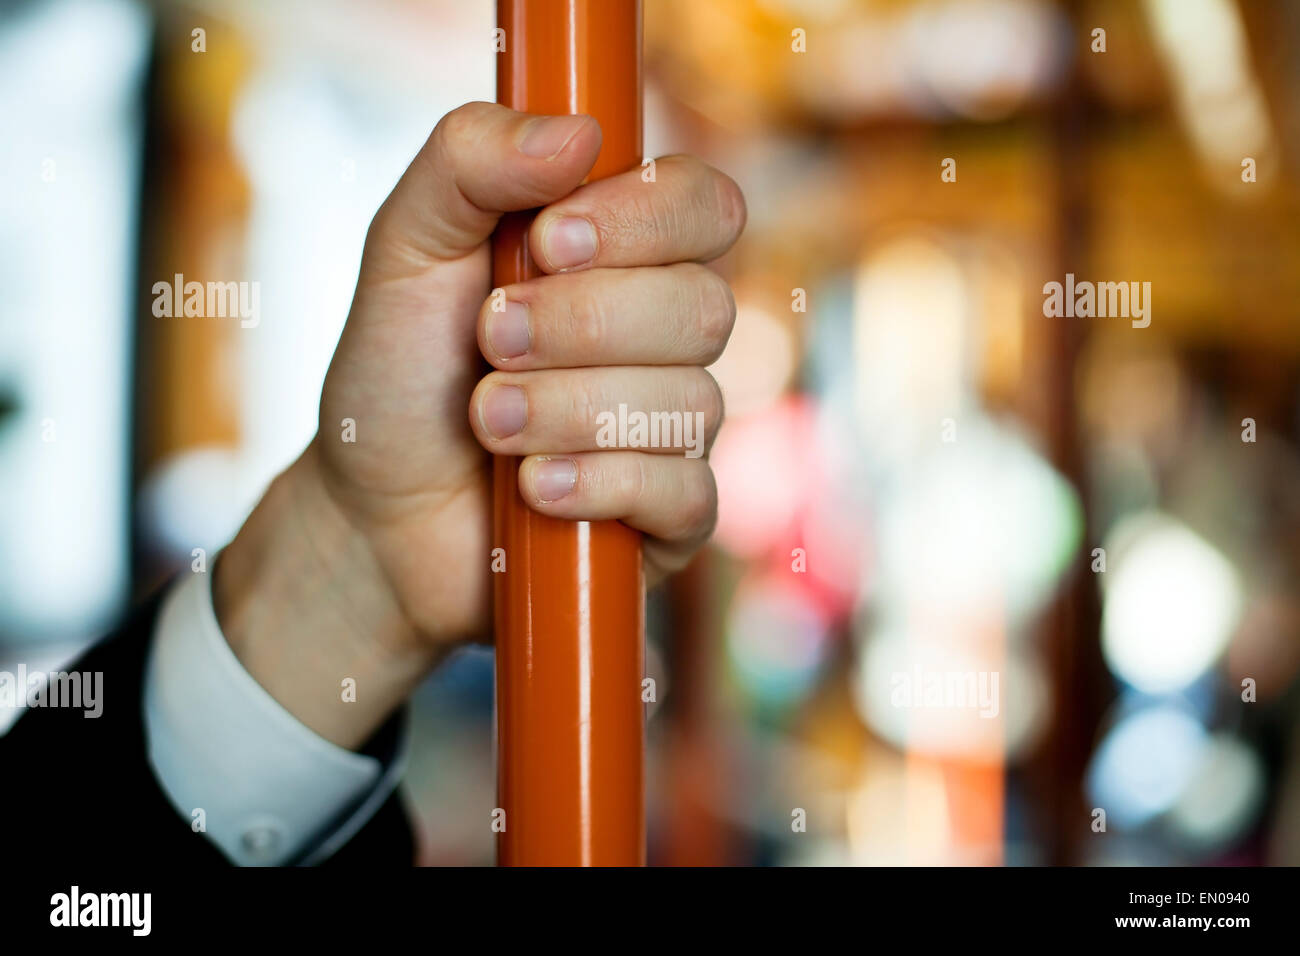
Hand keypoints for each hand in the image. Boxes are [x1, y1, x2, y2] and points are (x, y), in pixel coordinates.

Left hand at [214, 103, 744, 747]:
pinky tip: (535, 490)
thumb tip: (580, 133)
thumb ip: (468, 161)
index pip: (703, 206)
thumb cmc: (401, 376)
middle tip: (489, 343)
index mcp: (622, 256)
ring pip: (688, 403)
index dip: (643, 221)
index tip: (548, 242)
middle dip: (580, 327)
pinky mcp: (672, 516)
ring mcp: (674, 428)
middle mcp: (664, 337)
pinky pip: (686, 493)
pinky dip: (600, 484)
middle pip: (702, 306)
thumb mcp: (405, 249)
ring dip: (567, 410)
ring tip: (487, 424)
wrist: (375, 512)